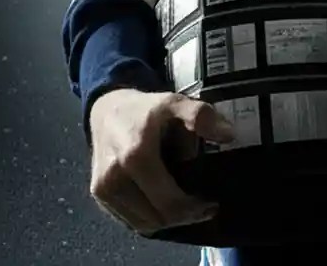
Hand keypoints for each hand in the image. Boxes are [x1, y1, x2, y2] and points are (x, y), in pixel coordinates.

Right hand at [88, 89, 233, 234]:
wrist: (106, 110)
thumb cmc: (145, 109)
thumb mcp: (174, 102)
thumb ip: (200, 115)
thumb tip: (228, 135)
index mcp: (135, 156)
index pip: (170, 203)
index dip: (195, 210)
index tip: (211, 204)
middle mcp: (114, 178)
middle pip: (158, 219)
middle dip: (185, 217)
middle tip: (203, 207)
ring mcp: (102, 190)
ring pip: (144, 224)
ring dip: (167, 220)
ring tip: (185, 206)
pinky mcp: (98, 196)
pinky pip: (130, 219)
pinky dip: (150, 217)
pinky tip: (164, 203)